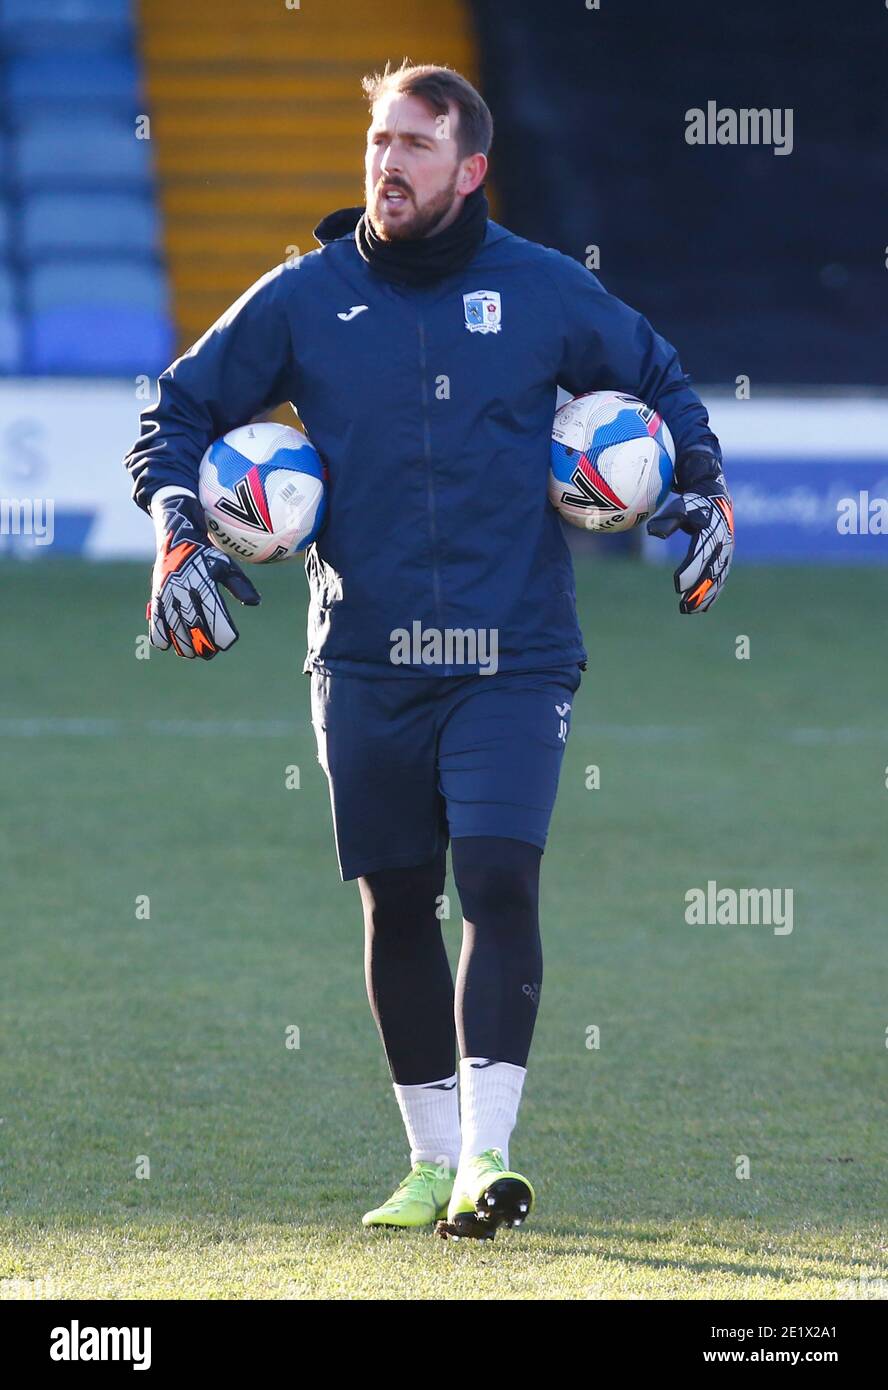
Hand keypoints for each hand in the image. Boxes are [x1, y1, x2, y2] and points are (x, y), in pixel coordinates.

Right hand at [148, 491, 260, 657]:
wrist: (177, 539)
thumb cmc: (206, 555)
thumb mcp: (226, 565)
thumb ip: (240, 585)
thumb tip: (255, 602)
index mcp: (203, 583)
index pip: (215, 616)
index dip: (223, 634)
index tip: (229, 642)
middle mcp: (184, 590)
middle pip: (195, 628)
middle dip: (204, 646)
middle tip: (211, 653)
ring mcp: (167, 596)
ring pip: (175, 632)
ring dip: (185, 646)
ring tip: (194, 652)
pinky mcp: (156, 599)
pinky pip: (156, 626)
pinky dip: (163, 639)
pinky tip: (172, 642)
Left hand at [646, 489, 734, 613]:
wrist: (715, 496)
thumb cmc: (693, 503)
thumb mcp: (680, 507)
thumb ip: (668, 520)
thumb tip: (654, 533)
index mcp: (711, 532)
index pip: (700, 555)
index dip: (689, 571)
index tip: (677, 585)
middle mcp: (722, 544)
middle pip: (711, 572)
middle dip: (698, 590)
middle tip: (683, 606)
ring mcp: (726, 553)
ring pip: (717, 579)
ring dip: (705, 596)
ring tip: (690, 611)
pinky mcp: (726, 558)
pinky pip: (721, 579)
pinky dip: (713, 593)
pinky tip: (703, 608)